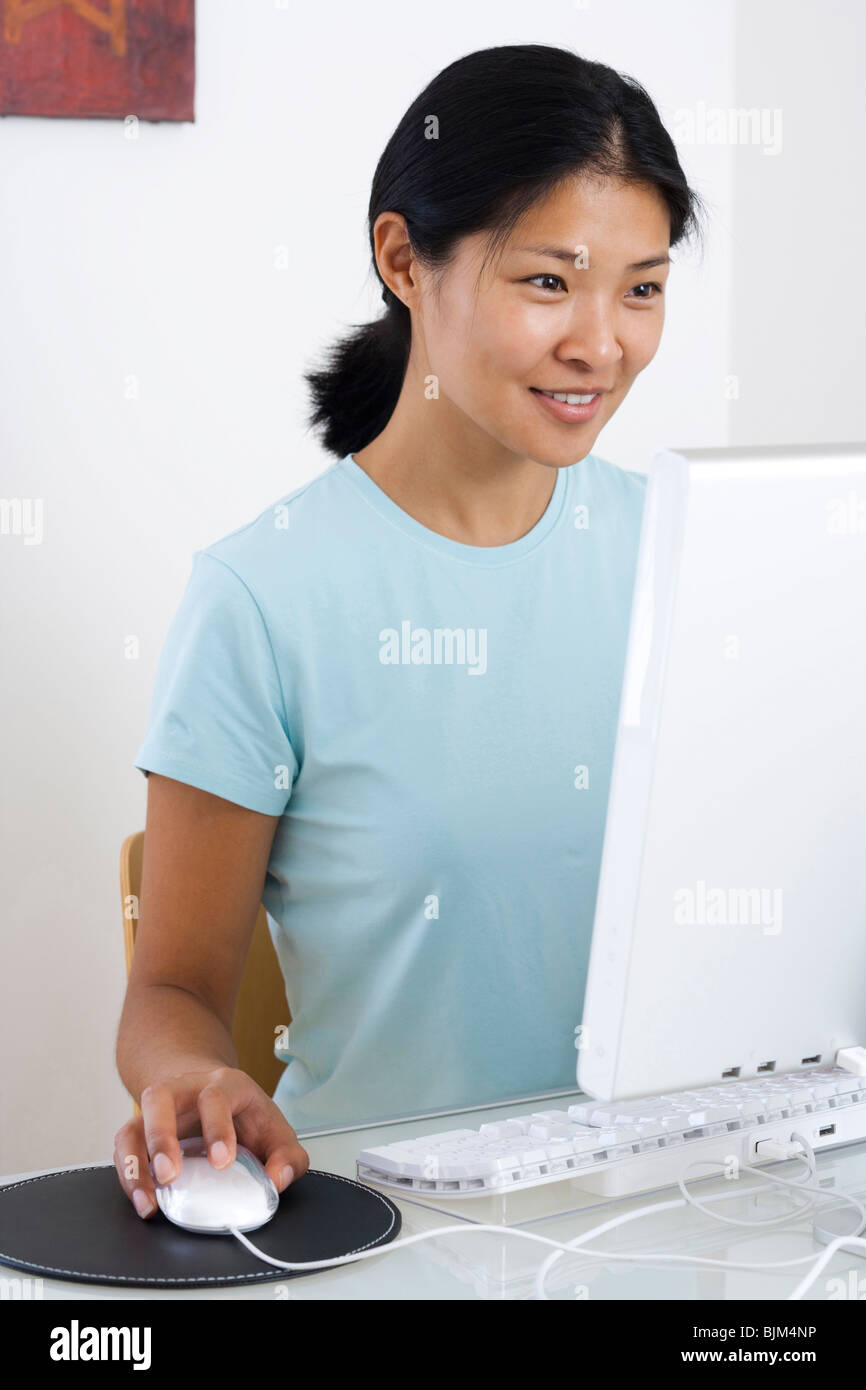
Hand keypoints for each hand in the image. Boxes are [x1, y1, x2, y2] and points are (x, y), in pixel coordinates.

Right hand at [113, 1064, 309, 1218]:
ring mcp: (158, 1108)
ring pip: (134, 1121)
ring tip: (149, 1199)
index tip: (222, 1162)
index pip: (216, 1096)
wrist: (213, 1093)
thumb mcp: (276, 1131)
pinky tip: (143, 1199)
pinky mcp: (140, 1128)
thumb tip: (277, 1180)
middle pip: (162, 1096)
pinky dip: (128, 1173)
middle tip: (170, 1175)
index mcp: (225, 1085)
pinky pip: (124, 1145)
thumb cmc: (246, 1117)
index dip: (217, 1128)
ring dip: (136, 1160)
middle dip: (162, 1136)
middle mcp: (185, 1089)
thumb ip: (288, 1158)